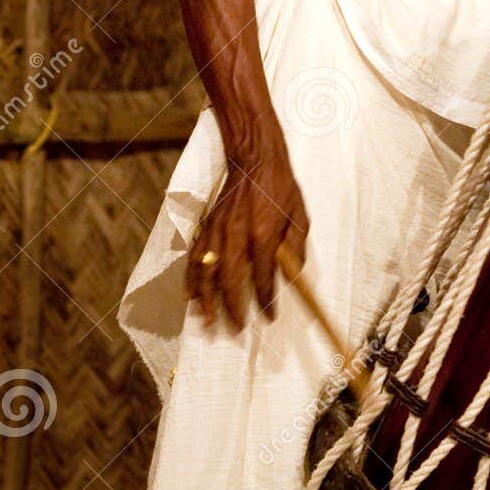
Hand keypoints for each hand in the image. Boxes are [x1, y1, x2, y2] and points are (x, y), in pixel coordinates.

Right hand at [186, 144, 308, 331]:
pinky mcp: (207, 226)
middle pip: (231, 282)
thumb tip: (292, 277)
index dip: (266, 301)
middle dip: (232, 309)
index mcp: (264, 235)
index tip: (268, 317)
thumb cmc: (280, 188)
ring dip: (206, 301)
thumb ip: (296, 249)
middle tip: (235, 329)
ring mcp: (218, 232)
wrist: (254, 159)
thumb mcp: (300, 217)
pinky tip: (189, 296)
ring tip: (207, 322)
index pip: (263, 278)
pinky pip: (194, 257)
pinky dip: (190, 278)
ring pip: (207, 273)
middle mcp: (237, 237)